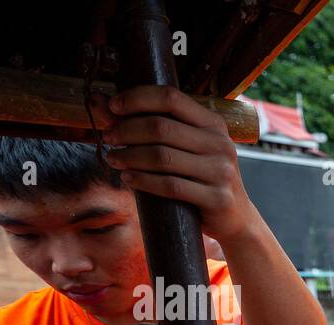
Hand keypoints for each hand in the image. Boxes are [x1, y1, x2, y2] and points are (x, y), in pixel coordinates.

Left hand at [98, 86, 259, 244]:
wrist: (236, 218)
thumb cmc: (202, 178)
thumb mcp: (185, 147)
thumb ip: (147, 123)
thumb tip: (97, 100)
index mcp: (214, 124)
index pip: (171, 98)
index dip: (137, 98)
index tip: (113, 107)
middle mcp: (221, 144)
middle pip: (162, 127)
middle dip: (127, 131)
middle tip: (108, 138)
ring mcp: (221, 171)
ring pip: (162, 157)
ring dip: (129, 157)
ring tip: (113, 159)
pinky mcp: (216, 198)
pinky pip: (170, 186)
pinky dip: (143, 181)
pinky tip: (128, 179)